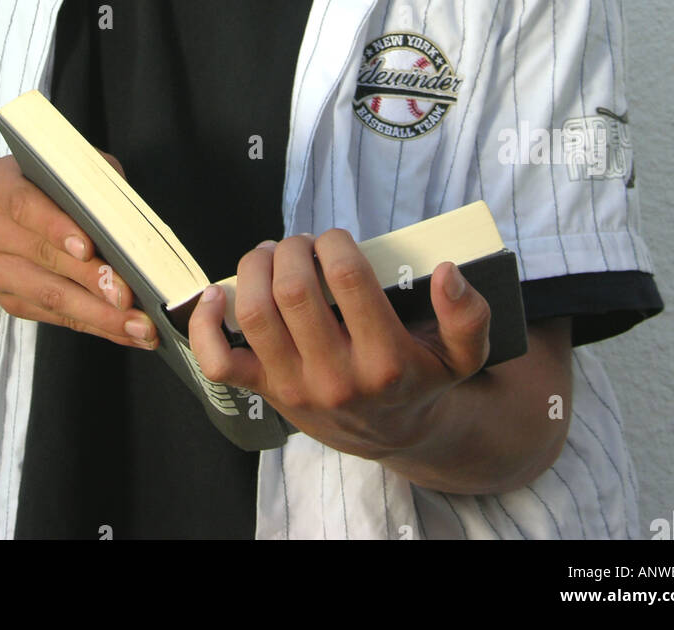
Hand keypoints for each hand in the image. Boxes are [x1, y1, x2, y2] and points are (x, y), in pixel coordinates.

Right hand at [0, 154, 157, 347]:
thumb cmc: (41, 187)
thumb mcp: (63, 169)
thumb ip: (92, 183)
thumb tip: (128, 223)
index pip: (25, 205)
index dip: (56, 227)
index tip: (87, 249)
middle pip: (44, 256)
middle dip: (91, 279)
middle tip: (128, 295)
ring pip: (50, 295)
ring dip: (99, 314)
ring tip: (138, 326)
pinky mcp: (6, 300)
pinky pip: (54, 316)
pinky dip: (94, 325)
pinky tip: (124, 330)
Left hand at [188, 230, 489, 460]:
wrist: (390, 434)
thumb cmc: (419, 378)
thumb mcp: (461, 354)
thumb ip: (468, 315)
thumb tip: (446, 273)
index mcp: (384, 360)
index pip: (348, 278)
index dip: (335, 243)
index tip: (336, 239)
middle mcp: (335, 377)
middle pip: (294, 290)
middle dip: (294, 249)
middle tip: (303, 244)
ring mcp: (295, 386)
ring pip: (255, 314)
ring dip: (256, 268)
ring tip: (272, 255)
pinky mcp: (266, 392)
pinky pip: (219, 361)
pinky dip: (204, 324)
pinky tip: (216, 294)